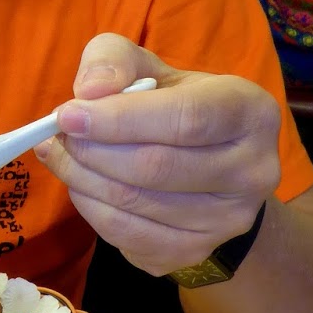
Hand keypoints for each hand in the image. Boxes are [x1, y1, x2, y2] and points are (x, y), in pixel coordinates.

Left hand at [34, 34, 280, 276]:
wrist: (210, 166)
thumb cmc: (173, 105)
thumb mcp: (148, 66)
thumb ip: (114, 61)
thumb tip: (87, 92)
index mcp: (250, 112)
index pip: (187, 119)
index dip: (121, 119)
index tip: (68, 115)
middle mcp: (253, 170)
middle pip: (156, 166)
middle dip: (92, 150)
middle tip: (59, 136)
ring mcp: (229, 219)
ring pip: (136, 203)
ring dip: (82, 178)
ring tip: (62, 155)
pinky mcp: (197, 251)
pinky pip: (126, 235)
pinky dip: (91, 208)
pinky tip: (81, 185)